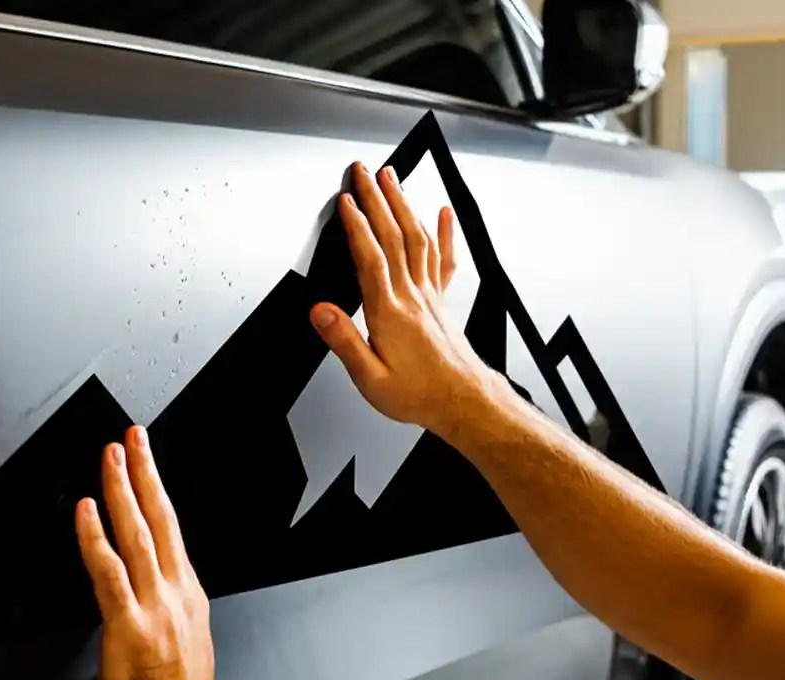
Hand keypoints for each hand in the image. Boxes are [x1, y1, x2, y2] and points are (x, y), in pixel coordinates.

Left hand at [76, 426, 217, 679]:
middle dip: (146, 473)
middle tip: (132, 438)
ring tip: (111, 457)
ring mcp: (155, 609)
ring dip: (123, 490)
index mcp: (189, 597)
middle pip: (162, 519)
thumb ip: (165, 611)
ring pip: (138, 535)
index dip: (157, 491)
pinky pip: (109, 573)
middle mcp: (176, 595)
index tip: (146, 464)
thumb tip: (148, 593)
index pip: (172, 530)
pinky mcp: (130, 628)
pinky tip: (86, 510)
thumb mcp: (184, 644)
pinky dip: (95, 538)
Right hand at [309, 162, 503, 440]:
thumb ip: (344, 341)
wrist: (464, 402)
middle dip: (376, 199)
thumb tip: (321, 311)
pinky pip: (444, 259)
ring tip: (392, 178)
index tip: (345, 200)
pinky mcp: (441, 301)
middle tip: (363, 171)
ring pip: (417, 238)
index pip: (370, 258)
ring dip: (403, 204)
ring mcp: (430, 295)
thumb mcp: (370, 378)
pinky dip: (445, 231)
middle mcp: (412, 296)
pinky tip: (443, 212)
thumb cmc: (419, 394)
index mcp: (390, 313)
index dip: (356, 226)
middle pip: (393, 236)